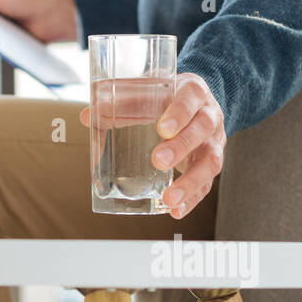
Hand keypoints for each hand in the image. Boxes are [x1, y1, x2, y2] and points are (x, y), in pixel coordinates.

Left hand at [79, 71, 226, 218]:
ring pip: (210, 161)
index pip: (191, 98)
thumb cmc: (166, 97)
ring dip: (190, 182)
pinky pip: (207, 183)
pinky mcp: (211, 163)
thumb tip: (87, 116)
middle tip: (158, 161)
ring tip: (169, 198)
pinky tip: (176, 211)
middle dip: (181, 147)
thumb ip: (119, 102)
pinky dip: (192, 199)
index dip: (179, 113)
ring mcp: (213, 141)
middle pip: (202, 129)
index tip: (162, 128)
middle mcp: (209, 115)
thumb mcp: (148, 90)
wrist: (195, 102)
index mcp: (193, 91)